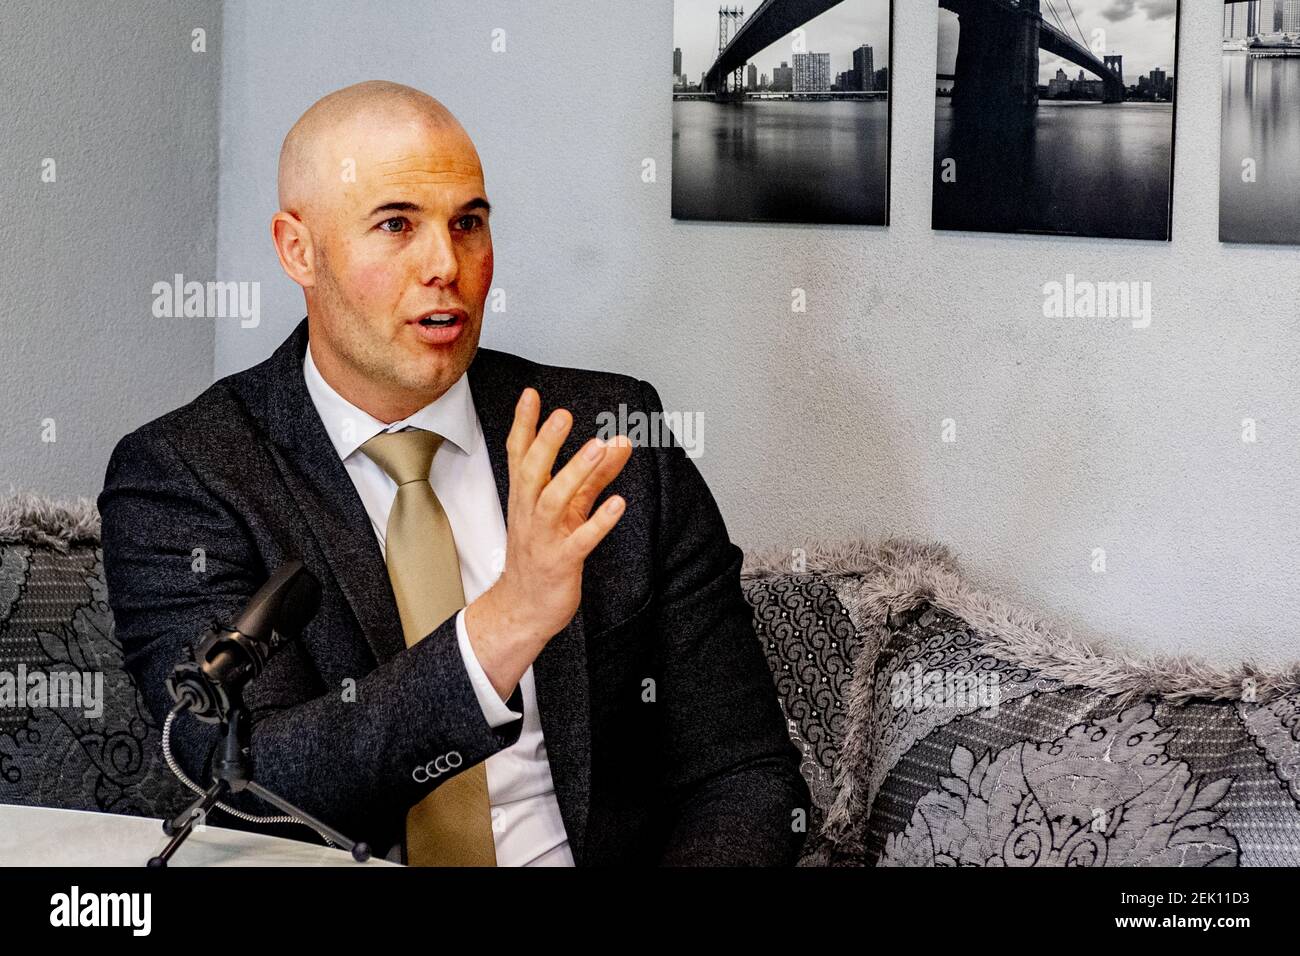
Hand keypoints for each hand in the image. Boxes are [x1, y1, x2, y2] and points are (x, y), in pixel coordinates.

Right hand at [464, 387, 632, 698]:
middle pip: (532, 471)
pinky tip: (619, 503)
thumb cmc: (544, 553)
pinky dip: (599, 521)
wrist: (525, 607)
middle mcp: (530, 513)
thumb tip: (618, 443)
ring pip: (554, 500)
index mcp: (526, 497)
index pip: (519, 454)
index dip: (523, 424)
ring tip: (599, 446)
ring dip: (576, 472)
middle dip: (546, 442)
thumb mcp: (567, 509)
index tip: (530, 394)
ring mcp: (544, 537)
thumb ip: (594, 476)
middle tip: (563, 414)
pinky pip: (581, 540)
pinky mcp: (562, 561)